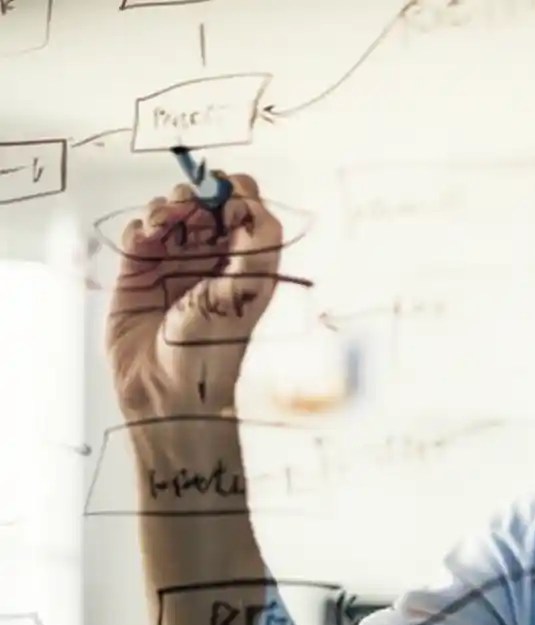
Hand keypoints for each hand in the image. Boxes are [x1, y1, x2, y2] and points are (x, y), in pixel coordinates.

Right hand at [107, 172, 282, 417]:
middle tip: (187, 208)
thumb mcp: (247, 288)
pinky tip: (143, 241)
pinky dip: (139, 227)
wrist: (167, 387)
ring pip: (169, 213)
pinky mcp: (139, 273)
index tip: (221, 189)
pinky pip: (138, 232)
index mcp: (247, 260)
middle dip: (194, 195)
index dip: (234, 190)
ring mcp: (174, 264)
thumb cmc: (215, 344)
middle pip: (204, 203)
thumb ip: (258, 238)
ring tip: (161, 223)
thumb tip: (250, 194)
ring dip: (164, 207)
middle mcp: (212, 259)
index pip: (245, 207)